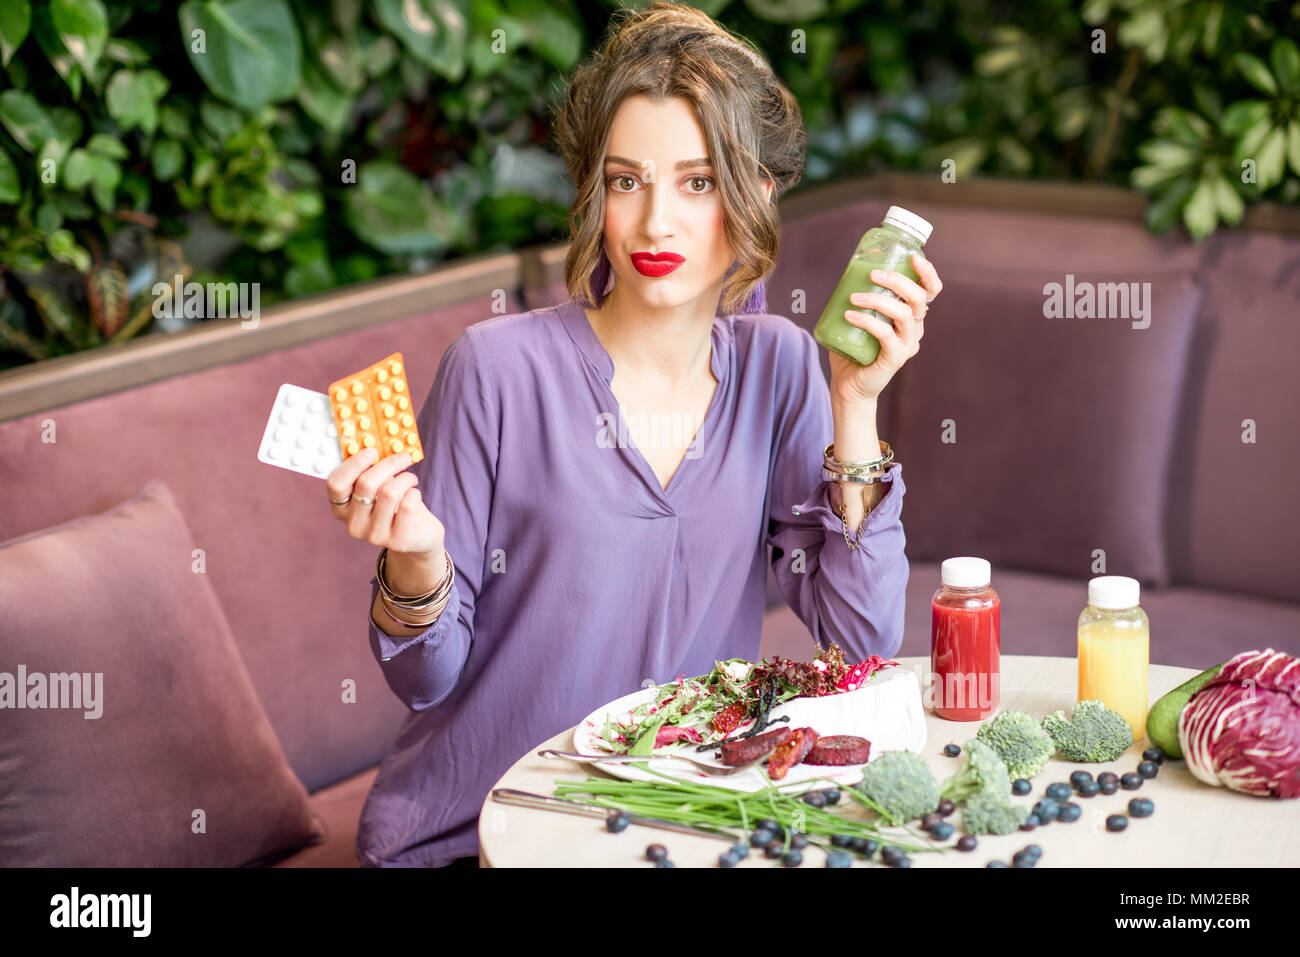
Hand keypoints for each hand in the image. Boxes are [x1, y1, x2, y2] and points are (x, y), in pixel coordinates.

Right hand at [326, 448, 444, 557]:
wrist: (418, 537)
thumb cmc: (395, 505)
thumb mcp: (379, 488)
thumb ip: (371, 470)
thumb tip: (373, 441)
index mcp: (341, 509)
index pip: (336, 484)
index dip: (354, 463)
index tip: (373, 450)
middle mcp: (353, 525)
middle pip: (366, 484)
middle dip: (389, 464)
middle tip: (404, 457)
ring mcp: (374, 536)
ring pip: (389, 492)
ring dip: (405, 478)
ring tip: (411, 479)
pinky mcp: (398, 541)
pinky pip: (408, 505)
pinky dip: (415, 493)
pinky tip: (414, 495)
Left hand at [828, 253, 942, 405]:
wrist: (848, 385)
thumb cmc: (852, 349)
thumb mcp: (859, 318)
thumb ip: (860, 298)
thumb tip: (849, 271)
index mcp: (911, 317)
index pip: (930, 292)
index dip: (927, 273)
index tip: (913, 258)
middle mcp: (914, 330)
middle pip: (918, 298)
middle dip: (898, 281)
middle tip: (873, 274)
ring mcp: (907, 345)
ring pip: (904, 314)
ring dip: (878, 300)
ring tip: (854, 297)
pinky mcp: (895, 358)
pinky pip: (886, 334)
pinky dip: (867, 321)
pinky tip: (849, 315)